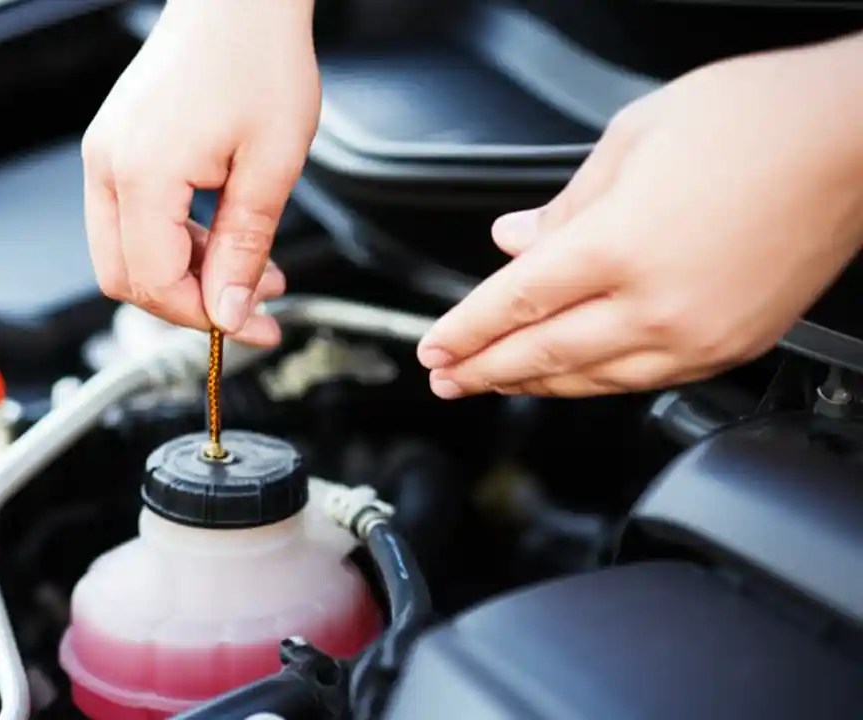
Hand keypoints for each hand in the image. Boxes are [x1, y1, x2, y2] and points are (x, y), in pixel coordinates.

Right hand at [81, 0, 319, 346]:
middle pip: (124, 277)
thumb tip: (230, 312)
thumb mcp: (271, 164)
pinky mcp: (116, 146)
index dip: (202, 317)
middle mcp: (109, 165)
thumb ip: (245, 247)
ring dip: (185, 273)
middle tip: (248, 306)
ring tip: (251, 267)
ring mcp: (107, 154)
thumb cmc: (257, 58)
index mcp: (142, 173)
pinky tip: (223, 235)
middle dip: (187, 302)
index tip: (250, 327)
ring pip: (126, 251)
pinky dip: (173, 239)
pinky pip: (131, 217)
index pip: (154, 282)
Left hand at [417, 33, 862, 397]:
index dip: (465, 331)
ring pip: (593, 379)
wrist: (855, 135)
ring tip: (494, 382)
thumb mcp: (633, 139)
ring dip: (533, 384)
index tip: (434, 347)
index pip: (515, 304)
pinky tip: (571, 378)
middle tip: (446, 380)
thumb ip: (564, 204)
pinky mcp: (734, 345)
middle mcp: (657, 304)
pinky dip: (595, 382)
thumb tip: (514, 240)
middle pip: (544, 353)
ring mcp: (700, 333)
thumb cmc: (755, 120)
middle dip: (483, 371)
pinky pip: (645, 380)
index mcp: (619, 245)